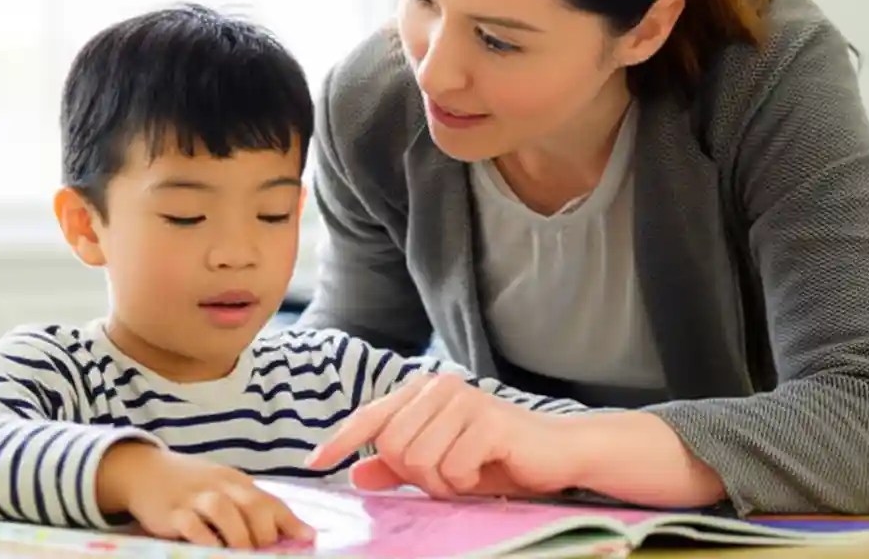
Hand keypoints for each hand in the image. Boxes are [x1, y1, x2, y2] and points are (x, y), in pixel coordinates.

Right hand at [96, 441, 313, 548]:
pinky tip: (214, 551)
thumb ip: (252, 507)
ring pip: (223, 511)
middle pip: (251, 504)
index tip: (308, 539)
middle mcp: (219, 486)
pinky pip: (191, 526)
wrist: (144, 470)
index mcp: (236, 481)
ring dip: (238, 536)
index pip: (269, 500)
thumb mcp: (223, 488)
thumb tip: (294, 533)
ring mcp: (194, 497)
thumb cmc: (192, 485)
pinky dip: (206, 540)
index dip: (290, 521)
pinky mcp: (172, 512)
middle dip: (265, 531)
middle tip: (267, 551)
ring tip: (243, 554)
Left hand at [305, 374, 581, 498]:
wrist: (555, 455)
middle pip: (393, 446)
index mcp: (422, 392)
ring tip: (468, 472)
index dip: (340, 440)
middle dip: (416, 475)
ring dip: (443, 481)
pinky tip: (485, 469)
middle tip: (449, 476)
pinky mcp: (487, 420)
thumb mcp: (440, 466)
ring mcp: (463, 400)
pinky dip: (464, 482)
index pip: (370, 416)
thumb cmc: (495, 458)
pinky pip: (451, 467)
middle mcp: (438, 387)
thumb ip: (399, 467)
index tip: (313, 463)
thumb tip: (357, 472)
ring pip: (419, 459)